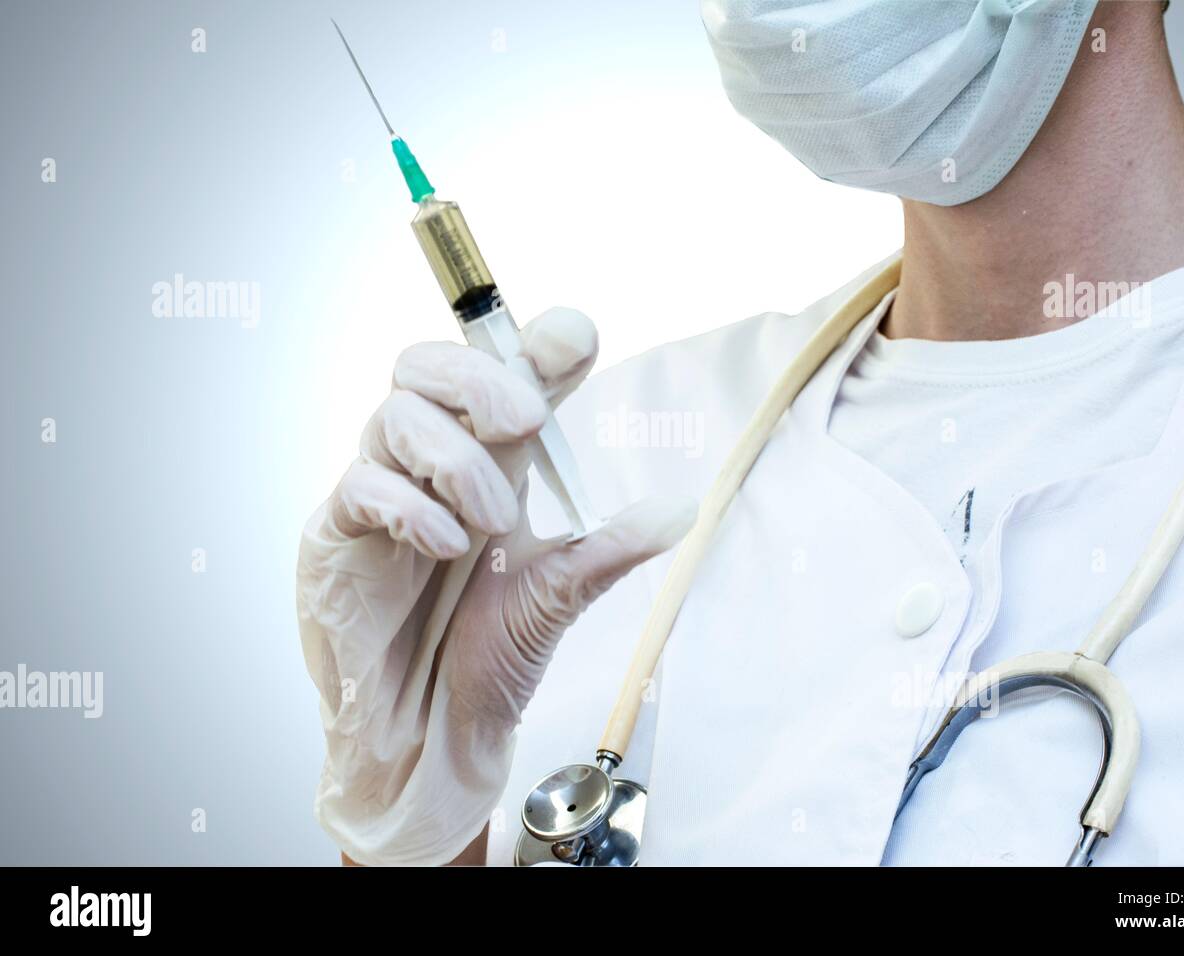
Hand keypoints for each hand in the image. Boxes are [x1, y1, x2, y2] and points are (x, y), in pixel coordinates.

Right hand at [296, 307, 694, 864]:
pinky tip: (446, 544)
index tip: (576, 341)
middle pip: (426, 364)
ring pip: (395, 414)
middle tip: (528, 422)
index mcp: (490, 460)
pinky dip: (410, 505)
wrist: (434, 729)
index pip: (501, 374)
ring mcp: (379, 491)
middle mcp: (432, 462)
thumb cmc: (489, 654)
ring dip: (456, 458)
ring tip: (490, 521)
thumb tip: (684, 508)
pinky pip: (361, 485)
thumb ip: (611, 548)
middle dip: (481, 378)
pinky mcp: (335, 534)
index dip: (535, 346)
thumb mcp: (561, 594)